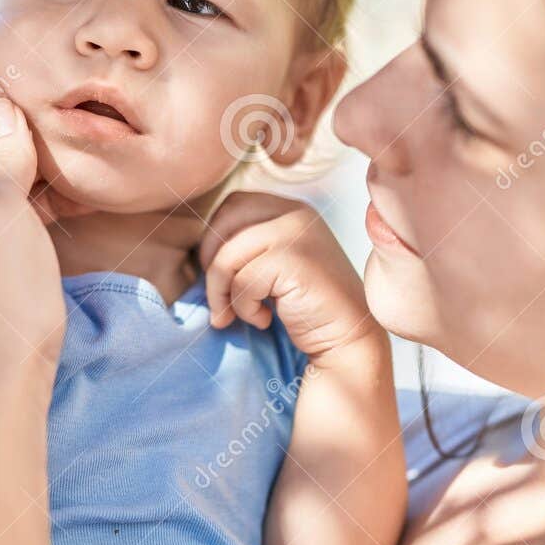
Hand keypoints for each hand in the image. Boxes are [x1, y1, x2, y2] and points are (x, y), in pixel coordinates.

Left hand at [199, 191, 379, 359]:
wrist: (348, 338)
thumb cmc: (307, 307)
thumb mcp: (276, 265)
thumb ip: (249, 247)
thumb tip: (196, 253)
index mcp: (291, 209)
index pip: (233, 205)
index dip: (215, 239)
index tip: (221, 275)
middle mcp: (296, 213)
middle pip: (224, 222)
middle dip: (210, 264)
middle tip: (220, 299)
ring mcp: (297, 234)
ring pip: (227, 256)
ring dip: (221, 293)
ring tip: (236, 316)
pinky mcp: (295, 261)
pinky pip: (243, 281)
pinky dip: (244, 308)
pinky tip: (265, 320)